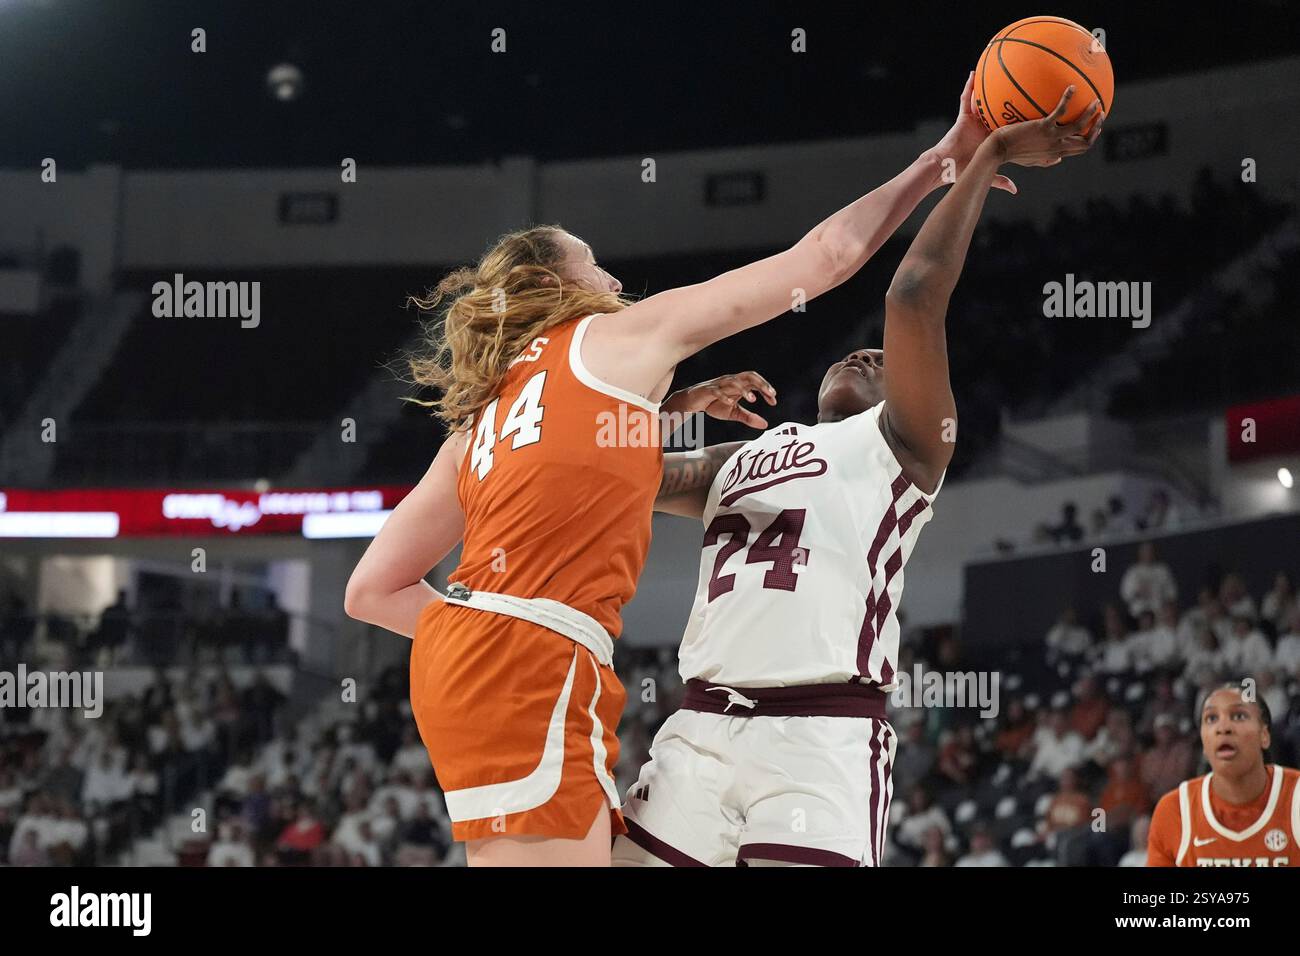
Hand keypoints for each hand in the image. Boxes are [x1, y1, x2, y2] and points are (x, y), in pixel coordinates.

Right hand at [660, 371, 775, 428]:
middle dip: (761, 383)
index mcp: (738, 385)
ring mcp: (719, 384)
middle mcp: (730, 381)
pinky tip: (731, 403)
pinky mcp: (707, 390)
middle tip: (771, 393)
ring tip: (753, 400)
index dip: (766, 389)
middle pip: (748, 376)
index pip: (755, 382)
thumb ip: (749, 417)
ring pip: (734, 381)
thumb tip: (765, 425)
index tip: (774, 401)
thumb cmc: (713, 404)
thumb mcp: (733, 413)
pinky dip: (724, 396)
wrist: (691, 403)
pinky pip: (717, 390)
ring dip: (744, 389)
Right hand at [928, 72, 1017, 194]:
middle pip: (995, 110)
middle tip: (1016, 86)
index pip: (1003, 127)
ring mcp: (972, 121)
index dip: (1012, 119)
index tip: (1023, 112)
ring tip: (995, 70)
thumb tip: (1014, 189)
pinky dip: (969, 86)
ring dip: (987, 87)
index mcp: (989, 139)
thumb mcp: (987, 171)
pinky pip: (966, 98)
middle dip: (1003, 100)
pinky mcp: (962, 117)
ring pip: (982, 101)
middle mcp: (982, 127)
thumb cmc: (963, 171)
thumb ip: (1000, 179)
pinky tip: (972, 73)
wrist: (946, 166)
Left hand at [988, 86, 1103, 167]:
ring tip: (1096, 100)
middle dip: (1097, 127)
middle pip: (1085, 141)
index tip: (1096, 128)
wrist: (997, 150)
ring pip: (1080, 126)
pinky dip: (1068, 98)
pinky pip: (1061, 110)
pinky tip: (1071, 87)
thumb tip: (1058, 160)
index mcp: (1055, 153)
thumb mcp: (1031, 162)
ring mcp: (1051, 137)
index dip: (1091, 138)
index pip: (1080, 149)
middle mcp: (1056, 147)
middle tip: (1101, 113)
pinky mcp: (1043, 127)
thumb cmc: (1011, 154)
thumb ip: (1046, 161)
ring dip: (1091, 113)